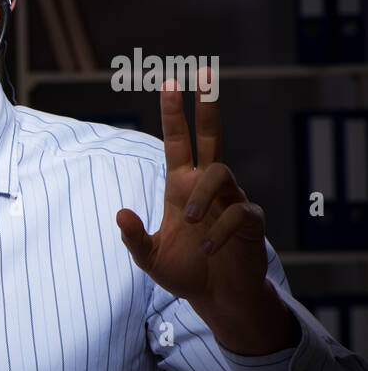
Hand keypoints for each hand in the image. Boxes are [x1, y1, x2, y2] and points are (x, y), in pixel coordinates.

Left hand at [115, 68, 297, 354]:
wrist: (216, 297)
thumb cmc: (184, 271)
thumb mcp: (148, 257)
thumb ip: (133, 237)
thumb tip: (120, 212)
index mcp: (181, 187)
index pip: (178, 142)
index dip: (174, 114)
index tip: (169, 82)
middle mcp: (207, 187)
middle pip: (211, 137)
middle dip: (207, 106)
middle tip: (204, 72)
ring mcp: (231, 200)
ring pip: (221, 173)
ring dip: (202, 194)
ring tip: (190, 221)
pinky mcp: (250, 221)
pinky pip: (238, 212)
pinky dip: (218, 232)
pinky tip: (206, 251)